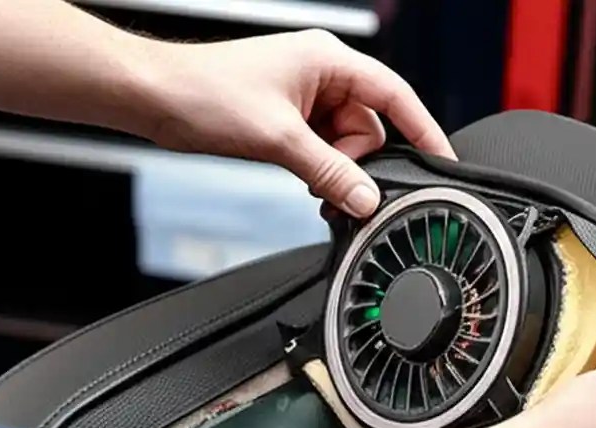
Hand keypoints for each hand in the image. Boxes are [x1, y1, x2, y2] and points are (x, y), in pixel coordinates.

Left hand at [140, 30, 455, 216]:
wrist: (152, 96)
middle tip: (334, 185)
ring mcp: (306, 94)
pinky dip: (320, 168)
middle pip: (371, 127)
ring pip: (347, 143)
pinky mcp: (289, 116)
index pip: (396, 95)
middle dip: (358, 162)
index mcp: (329, 60)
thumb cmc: (203, 93)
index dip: (424, 130)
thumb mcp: (279, 140)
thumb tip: (367, 199)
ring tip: (306, 179)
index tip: (442, 162)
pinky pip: (324, 147)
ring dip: (334, 168)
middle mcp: (323, 73)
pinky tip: (304, 180)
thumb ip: (331, 173)